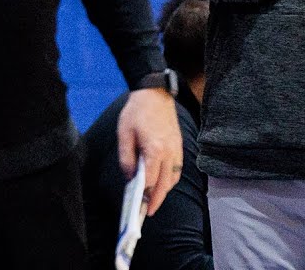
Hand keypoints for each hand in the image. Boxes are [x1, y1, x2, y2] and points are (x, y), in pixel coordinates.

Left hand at [118, 87, 183, 215]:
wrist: (156, 93)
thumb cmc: (137, 112)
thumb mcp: (124, 134)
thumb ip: (126, 158)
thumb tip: (129, 176)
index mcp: (155, 149)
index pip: (150, 180)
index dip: (144, 195)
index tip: (138, 206)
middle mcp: (169, 152)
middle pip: (165, 183)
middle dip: (156, 199)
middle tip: (148, 212)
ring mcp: (177, 149)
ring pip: (174, 177)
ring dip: (165, 190)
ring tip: (154, 199)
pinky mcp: (179, 145)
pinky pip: (178, 168)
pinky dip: (171, 179)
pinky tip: (162, 183)